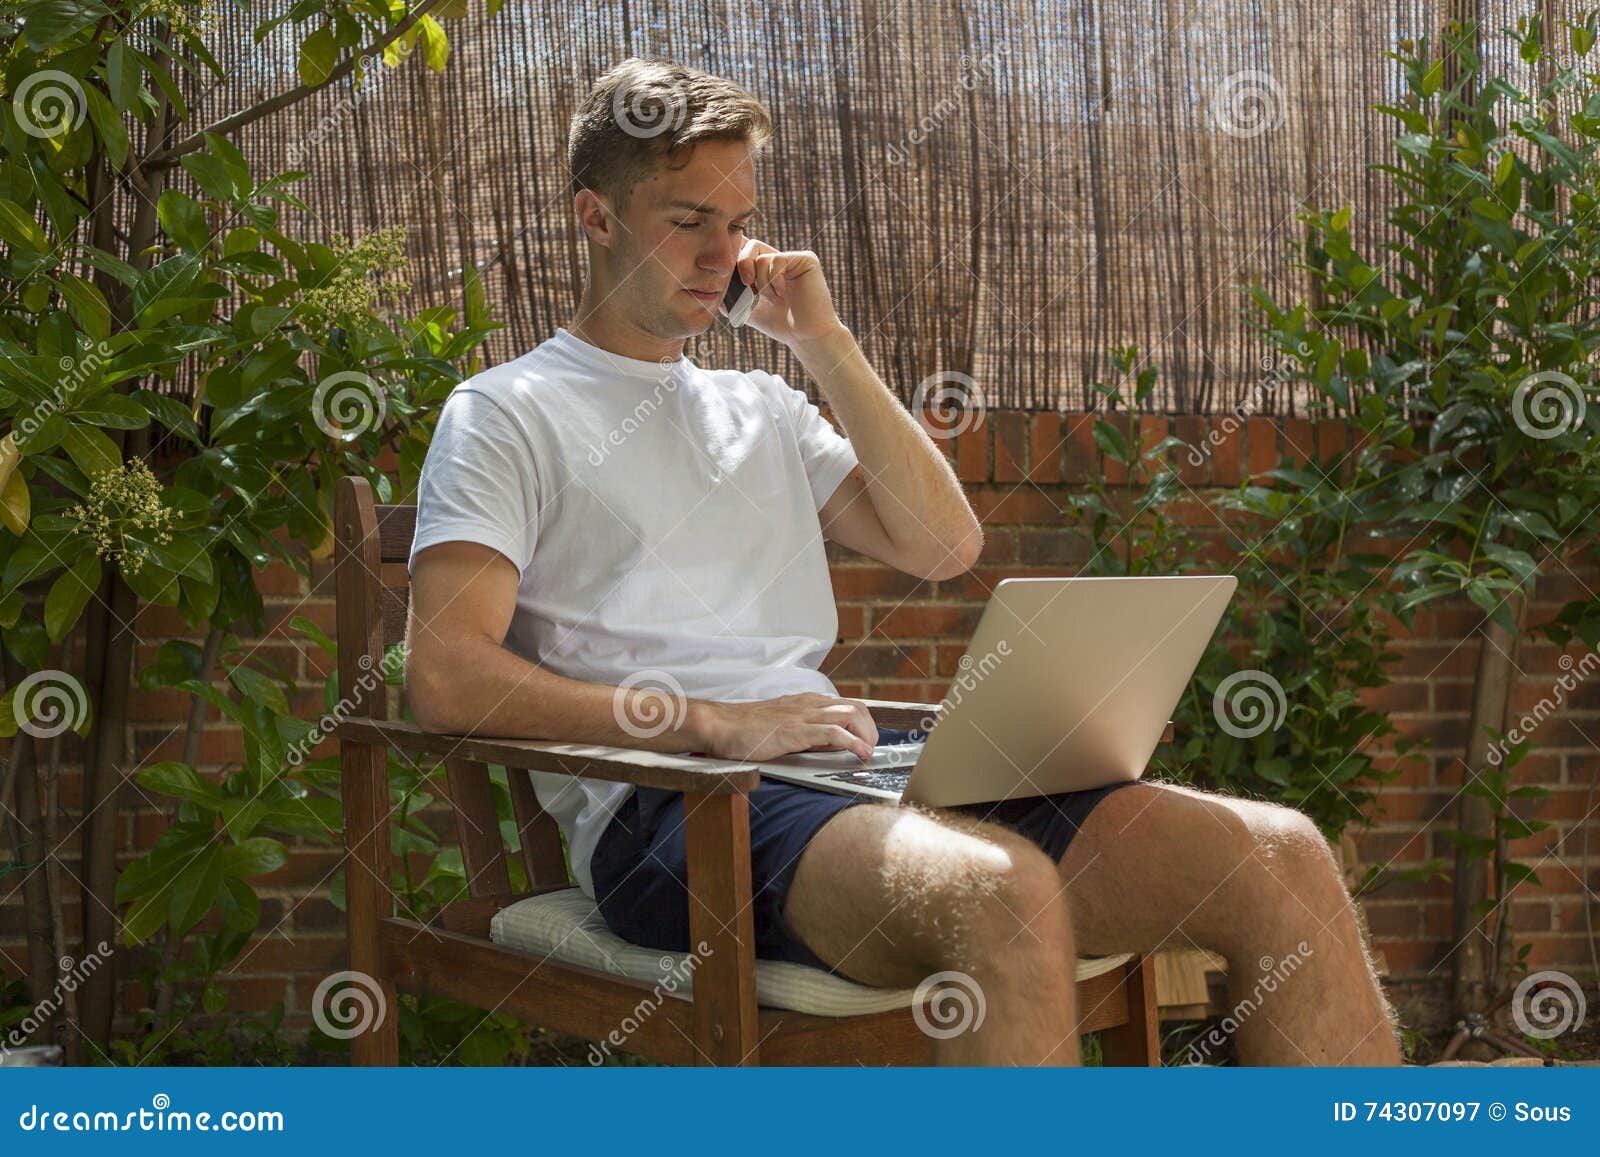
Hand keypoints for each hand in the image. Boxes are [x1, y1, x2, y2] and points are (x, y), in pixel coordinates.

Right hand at [691, 692, 877, 763]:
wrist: (718, 725)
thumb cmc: (743, 730)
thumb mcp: (781, 727)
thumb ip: (805, 732)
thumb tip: (830, 746)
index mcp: (805, 702)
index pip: (847, 704)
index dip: (864, 723)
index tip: (869, 741)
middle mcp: (808, 704)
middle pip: (857, 707)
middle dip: (871, 729)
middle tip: (871, 749)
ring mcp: (802, 716)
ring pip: (851, 714)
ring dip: (867, 734)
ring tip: (868, 753)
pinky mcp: (795, 731)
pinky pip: (833, 732)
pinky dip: (853, 743)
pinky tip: (860, 754)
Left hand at [731, 238, 844, 347]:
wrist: (804, 335)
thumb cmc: (779, 323)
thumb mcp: (747, 308)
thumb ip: (731, 294)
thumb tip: (711, 284)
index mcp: (764, 267)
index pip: (743, 249)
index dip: (732, 259)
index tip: (729, 279)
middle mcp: (778, 258)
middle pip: (748, 245)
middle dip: (741, 266)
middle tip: (746, 286)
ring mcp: (792, 258)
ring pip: (760, 257)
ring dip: (760, 282)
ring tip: (772, 297)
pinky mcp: (805, 259)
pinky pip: (777, 259)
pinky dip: (773, 279)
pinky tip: (782, 293)